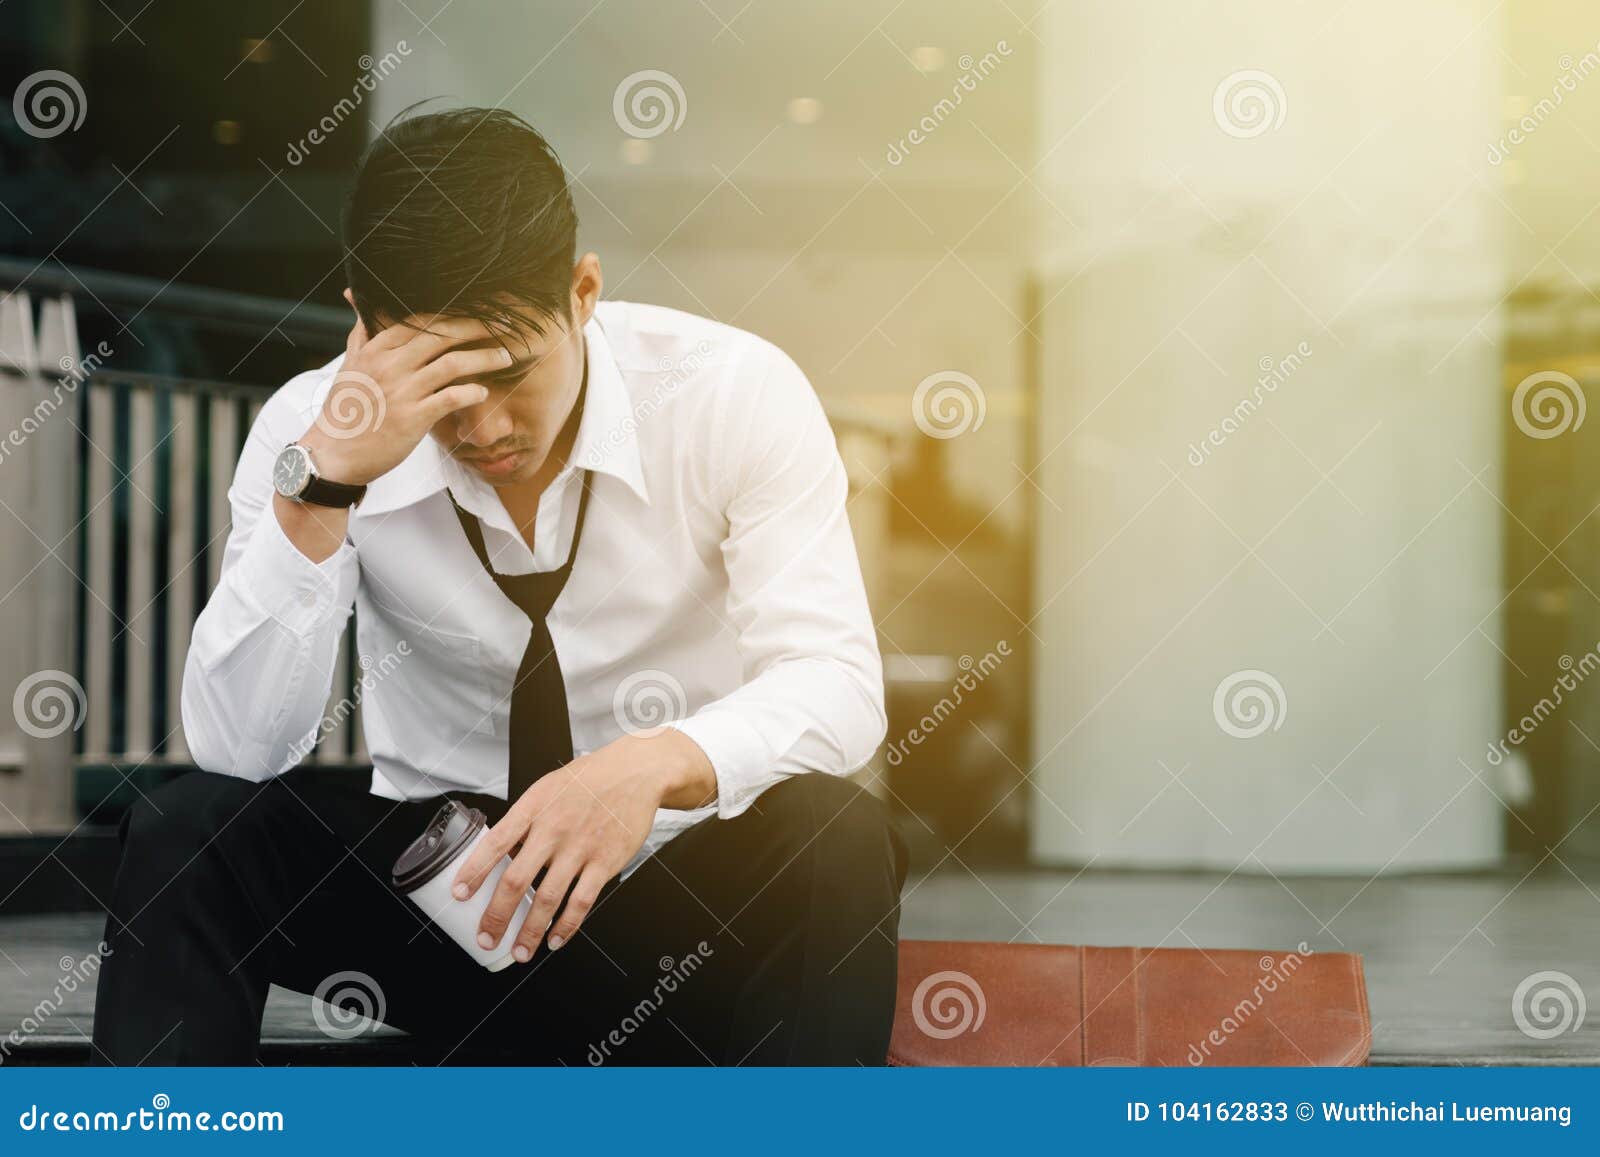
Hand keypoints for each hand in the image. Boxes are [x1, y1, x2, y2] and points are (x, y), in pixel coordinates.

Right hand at [300, 297, 513, 484]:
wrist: (333, 455)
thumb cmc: (344, 412)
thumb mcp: (348, 367)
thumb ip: (360, 335)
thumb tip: (357, 302)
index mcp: (375, 349)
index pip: (419, 319)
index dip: (452, 313)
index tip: (476, 311)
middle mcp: (389, 364)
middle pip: (441, 334)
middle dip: (477, 327)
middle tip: (504, 327)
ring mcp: (402, 391)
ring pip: (453, 363)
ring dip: (485, 358)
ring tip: (505, 357)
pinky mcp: (413, 418)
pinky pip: (452, 398)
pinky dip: (472, 392)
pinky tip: (484, 392)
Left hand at [451, 729, 715, 961]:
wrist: (635, 772)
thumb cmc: (589, 780)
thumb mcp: (547, 789)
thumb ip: (525, 821)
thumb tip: (502, 855)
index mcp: (533, 809)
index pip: (495, 844)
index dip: (473, 871)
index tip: (459, 894)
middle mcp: (553, 830)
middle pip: (516, 880)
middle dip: (496, 916)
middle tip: (487, 938)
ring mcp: (580, 848)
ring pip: (547, 899)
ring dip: (530, 931)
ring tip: (520, 951)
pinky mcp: (605, 862)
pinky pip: (581, 902)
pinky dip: (566, 926)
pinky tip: (556, 939)